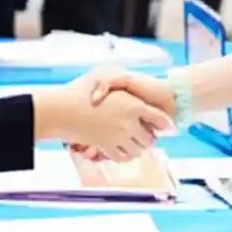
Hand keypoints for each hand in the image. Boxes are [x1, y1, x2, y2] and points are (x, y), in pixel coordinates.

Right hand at [34, 70, 170, 161]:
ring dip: (138, 148)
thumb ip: (123, 79)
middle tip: (148, 134)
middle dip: (150, 137)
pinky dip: (124, 155)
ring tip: (135, 142)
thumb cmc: (82, 89)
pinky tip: (121, 148)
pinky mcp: (106, 148)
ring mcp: (117, 138)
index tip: (169, 127)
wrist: (62, 109)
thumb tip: (136, 87)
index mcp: (133, 105)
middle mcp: (129, 124)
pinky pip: (122, 157)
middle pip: (150, 139)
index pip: (160, 119)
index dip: (166, 124)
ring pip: (138, 151)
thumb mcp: (105, 74)